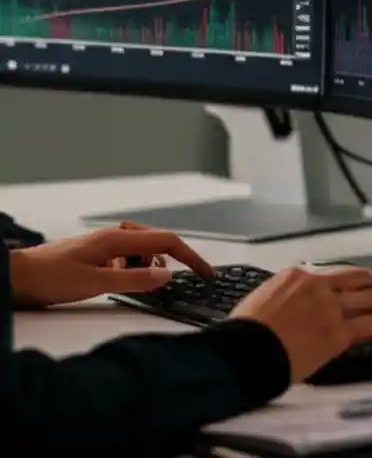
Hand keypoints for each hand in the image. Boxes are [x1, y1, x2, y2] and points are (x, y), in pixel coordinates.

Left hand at [9, 225, 214, 307]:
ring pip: (141, 249)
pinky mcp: (96, 253)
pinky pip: (126, 256)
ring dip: (146, 266)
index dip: (190, 257)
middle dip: (171, 260)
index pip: (167, 241)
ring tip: (136, 284)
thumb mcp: (96, 283)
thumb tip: (167, 276)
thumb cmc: (49, 277)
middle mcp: (112, 236)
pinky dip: (131, 268)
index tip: (205, 273)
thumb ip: (134, 280)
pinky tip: (117, 282)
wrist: (16, 276)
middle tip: (178, 280)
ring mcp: (103, 243)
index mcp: (117, 239)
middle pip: (157, 241)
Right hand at [230, 266, 371, 382]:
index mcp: (296, 276)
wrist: (242, 352)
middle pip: (360, 278)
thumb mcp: (261, 299)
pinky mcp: (339, 333)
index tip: (346, 297)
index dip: (344, 287)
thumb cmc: (244, 332)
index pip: (333, 274)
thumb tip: (292, 305)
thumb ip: (284, 296)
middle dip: (369, 290)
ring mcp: (331, 308)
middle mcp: (318, 286)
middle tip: (371, 304)